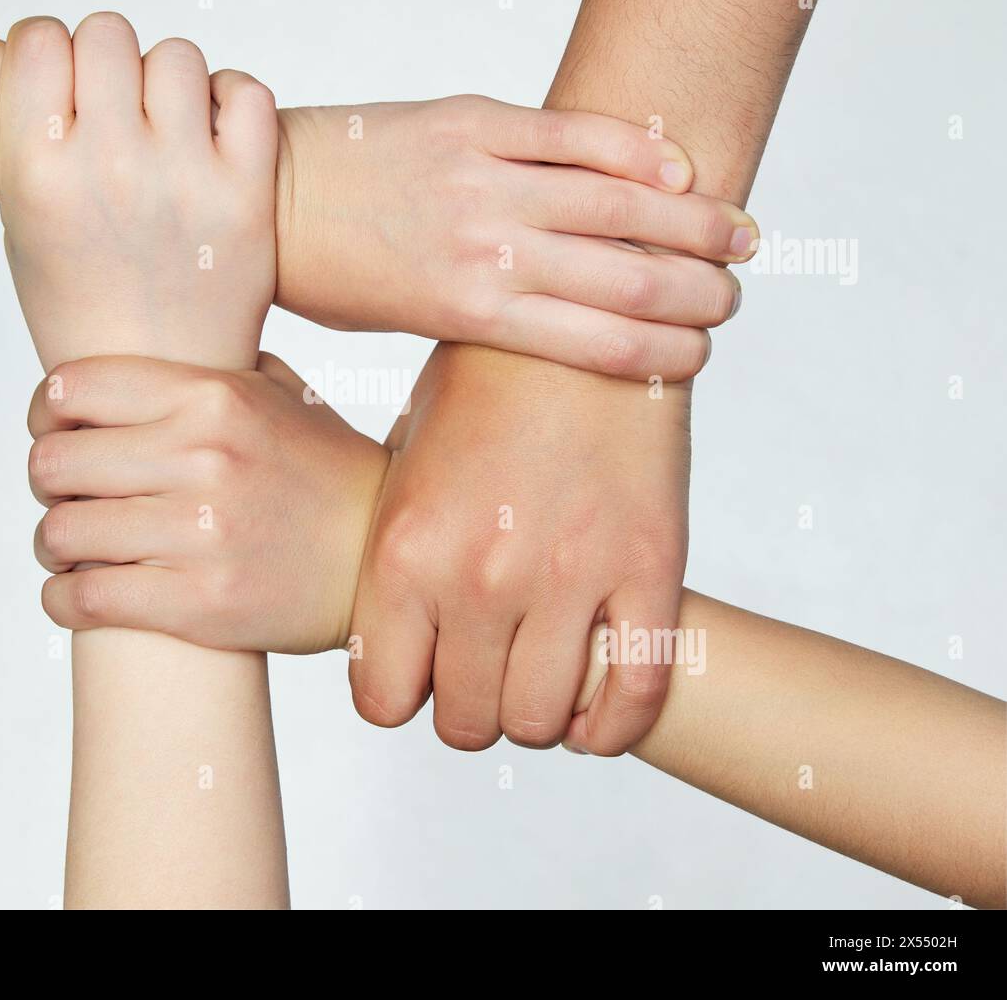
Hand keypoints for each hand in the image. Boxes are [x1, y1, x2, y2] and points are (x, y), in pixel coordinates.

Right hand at [0, 14, 276, 370]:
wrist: (157, 378)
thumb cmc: (83, 304)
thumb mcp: (24, 225)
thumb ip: (36, 141)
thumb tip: (60, 58)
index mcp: (37, 175)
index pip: (37, 39)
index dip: (51, 56)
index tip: (64, 88)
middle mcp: (110, 168)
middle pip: (108, 32)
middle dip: (110, 63)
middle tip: (120, 112)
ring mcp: (185, 180)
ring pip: (178, 54)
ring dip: (171, 82)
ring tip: (169, 131)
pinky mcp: (246, 196)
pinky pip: (246, 92)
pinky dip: (231, 102)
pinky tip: (215, 137)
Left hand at [25, 353, 387, 654]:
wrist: (381, 561)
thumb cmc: (326, 474)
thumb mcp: (279, 394)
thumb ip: (205, 369)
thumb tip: (129, 360)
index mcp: (212, 397)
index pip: (72, 387)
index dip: (46, 413)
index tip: (55, 432)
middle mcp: (202, 457)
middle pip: (52, 463)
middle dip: (47, 483)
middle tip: (67, 496)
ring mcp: (200, 533)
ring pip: (59, 534)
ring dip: (53, 545)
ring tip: (72, 549)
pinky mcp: (200, 603)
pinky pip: (85, 598)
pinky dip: (62, 600)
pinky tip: (74, 593)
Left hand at [276, 98, 752, 378]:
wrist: (269, 199)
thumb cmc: (336, 277)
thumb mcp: (411, 324)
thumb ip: (491, 325)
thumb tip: (567, 332)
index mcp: (472, 313)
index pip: (601, 342)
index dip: (667, 354)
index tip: (701, 357)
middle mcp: (488, 248)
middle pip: (629, 276)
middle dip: (697, 292)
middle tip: (733, 298)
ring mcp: (484, 178)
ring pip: (618, 202)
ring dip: (693, 222)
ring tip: (738, 235)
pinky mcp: (473, 121)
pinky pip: (573, 132)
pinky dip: (634, 151)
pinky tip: (677, 168)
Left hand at [349, 344, 689, 753]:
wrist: (581, 309)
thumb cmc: (483, 388)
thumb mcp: (404, 464)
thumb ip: (394, 560)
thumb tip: (393, 643)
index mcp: (408, 546)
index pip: (384, 699)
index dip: (401, 696)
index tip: (421, 673)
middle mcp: (482, 573)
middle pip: (465, 721)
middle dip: (468, 708)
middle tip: (483, 675)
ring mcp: (571, 574)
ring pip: (538, 723)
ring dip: (533, 716)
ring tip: (535, 679)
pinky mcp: (650, 565)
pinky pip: (636, 694)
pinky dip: (610, 725)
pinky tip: (593, 709)